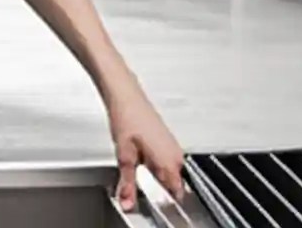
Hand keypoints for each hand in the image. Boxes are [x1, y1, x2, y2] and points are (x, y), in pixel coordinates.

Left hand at [108, 87, 184, 210]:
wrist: (126, 96)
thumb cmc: (127, 118)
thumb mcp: (124, 156)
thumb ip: (128, 183)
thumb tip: (127, 202)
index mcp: (170, 162)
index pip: (177, 193)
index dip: (165, 203)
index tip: (154, 206)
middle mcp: (176, 155)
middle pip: (172, 184)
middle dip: (157, 190)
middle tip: (139, 188)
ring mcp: (173, 147)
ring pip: (168, 173)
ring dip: (155, 177)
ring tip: (137, 171)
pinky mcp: (167, 141)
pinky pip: (165, 161)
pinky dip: (154, 165)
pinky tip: (140, 159)